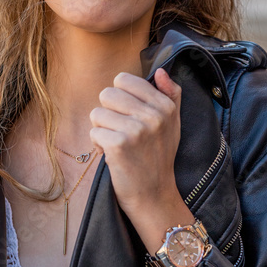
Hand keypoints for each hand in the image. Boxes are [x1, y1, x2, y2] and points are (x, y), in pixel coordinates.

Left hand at [89, 67, 182, 215]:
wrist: (154, 195)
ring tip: (116, 144)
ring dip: (101, 130)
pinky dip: (97, 145)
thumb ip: (171, 95)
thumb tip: (160, 71)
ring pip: (97, 113)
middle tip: (119, 131)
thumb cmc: (159, 157)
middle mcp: (153, 115)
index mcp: (165, 105)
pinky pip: (93, 131)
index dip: (119, 98)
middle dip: (108, 113)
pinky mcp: (119, 145)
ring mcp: (136, 130)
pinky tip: (110, 155)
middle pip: (107, 94)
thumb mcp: (173, 124)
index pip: (124, 80)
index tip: (128, 116)